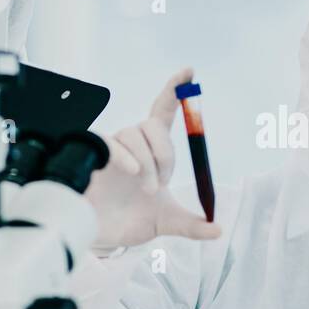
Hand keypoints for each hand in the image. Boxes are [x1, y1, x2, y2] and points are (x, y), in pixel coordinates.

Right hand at [85, 68, 221, 247]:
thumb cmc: (131, 221)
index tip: (189, 71)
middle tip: (161, 183)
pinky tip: (132, 171)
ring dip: (146, 162)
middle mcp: (132, 144)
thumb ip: (192, 225)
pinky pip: (108, 143)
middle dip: (164, 152)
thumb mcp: (166, 222)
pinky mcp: (90, 156)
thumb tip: (218, 231)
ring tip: (146, 189)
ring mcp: (111, 149)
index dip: (174, 90)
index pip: (163, 112)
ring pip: (133, 135)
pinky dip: (124, 155)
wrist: (100, 237)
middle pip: (151, 124)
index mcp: (152, 151)